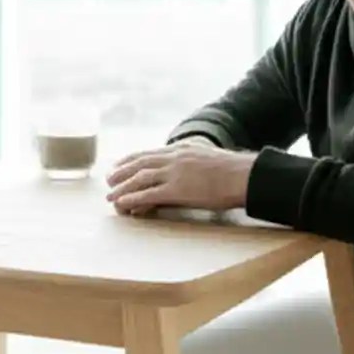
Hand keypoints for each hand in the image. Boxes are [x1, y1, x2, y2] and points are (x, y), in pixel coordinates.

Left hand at [105, 142, 257, 216]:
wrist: (244, 175)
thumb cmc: (232, 171)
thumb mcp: (207, 158)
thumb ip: (192, 162)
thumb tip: (185, 171)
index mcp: (181, 149)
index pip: (149, 153)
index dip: (131, 159)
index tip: (119, 164)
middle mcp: (174, 158)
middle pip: (140, 163)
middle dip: (121, 172)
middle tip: (109, 180)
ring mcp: (175, 173)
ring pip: (140, 178)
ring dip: (122, 187)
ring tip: (110, 195)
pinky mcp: (178, 190)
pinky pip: (149, 194)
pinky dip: (133, 199)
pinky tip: (123, 203)